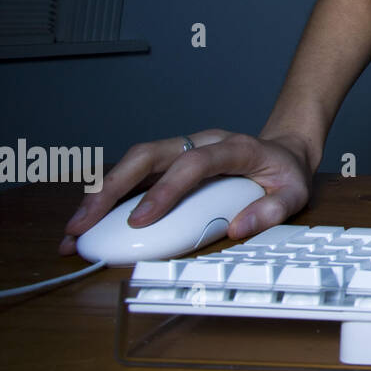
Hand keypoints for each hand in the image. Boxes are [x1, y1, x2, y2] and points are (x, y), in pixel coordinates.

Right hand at [59, 130, 313, 254]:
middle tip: (84, 225)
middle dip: (111, 189)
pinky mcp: (171, 161)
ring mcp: (184, 148)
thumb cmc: (286, 173)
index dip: (164, 190)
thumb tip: (238, 229)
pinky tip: (90, 219)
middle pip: (149, 155)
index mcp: (234, 147)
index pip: (193, 163)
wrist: (284, 149)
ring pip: (134, 162)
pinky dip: (109, 195)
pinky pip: (135, 173)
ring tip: (75, 228)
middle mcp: (202, 141)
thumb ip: (272, 210)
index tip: (140, 220)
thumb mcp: (295, 193)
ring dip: (100, 192)